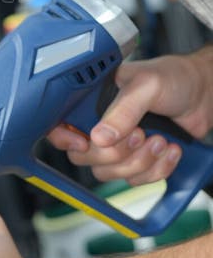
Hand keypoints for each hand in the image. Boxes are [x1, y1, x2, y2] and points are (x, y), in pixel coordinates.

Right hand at [48, 49, 212, 185]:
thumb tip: (98, 138)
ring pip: (109, 173)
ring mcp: (118, 144)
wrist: (205, 94)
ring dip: (139, 163)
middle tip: (139, 135)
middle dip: (115, 154)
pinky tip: (170, 149)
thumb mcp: (146, 86)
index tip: (85, 142)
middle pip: (84, 156)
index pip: (59, 123)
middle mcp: (100, 122)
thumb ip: (123, 111)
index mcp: (92, 99)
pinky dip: (157, 169)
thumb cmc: (173, 78)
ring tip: (160, 140)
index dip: (64, 138)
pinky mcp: (138, 160)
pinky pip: (135, 180)